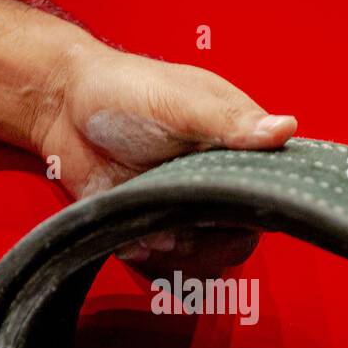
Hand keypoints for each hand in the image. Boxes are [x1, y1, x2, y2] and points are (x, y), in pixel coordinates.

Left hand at [28, 38, 296, 270]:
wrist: (61, 107)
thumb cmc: (125, 89)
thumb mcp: (181, 101)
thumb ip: (230, 122)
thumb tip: (287, 129)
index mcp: (236, 144)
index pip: (270, 190)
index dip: (259, 208)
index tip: (233, 209)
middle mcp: (216, 179)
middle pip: (242, 233)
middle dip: (214, 241)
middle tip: (184, 225)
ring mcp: (183, 206)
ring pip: (205, 255)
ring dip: (180, 251)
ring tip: (152, 229)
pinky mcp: (151, 225)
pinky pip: (163, 259)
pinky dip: (148, 255)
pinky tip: (131, 236)